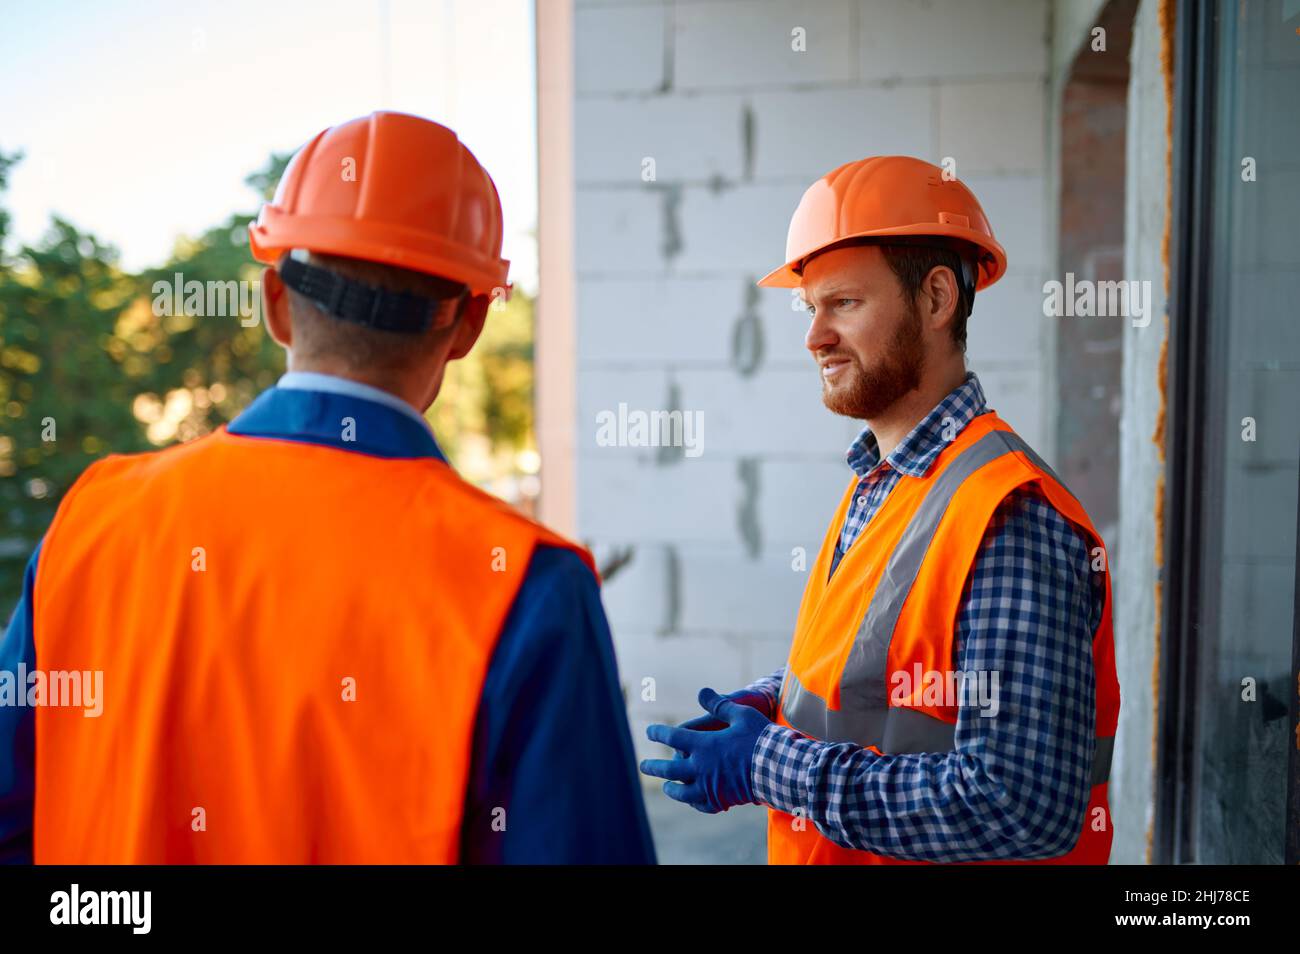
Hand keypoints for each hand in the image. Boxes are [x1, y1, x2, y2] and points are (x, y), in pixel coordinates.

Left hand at [640, 688, 770, 813]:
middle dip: (653, 767)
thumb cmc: (760, 738)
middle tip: (642, 766)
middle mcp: (701, 768)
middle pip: (669, 770)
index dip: (658, 733)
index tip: (649, 731)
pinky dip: (694, 801)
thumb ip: (719, 704)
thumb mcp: (740, 715)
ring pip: (682, 792)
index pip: (672, 738)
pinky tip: (692, 799)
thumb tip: (701, 691)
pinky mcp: (721, 800)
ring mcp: (709, 787)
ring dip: (672, 789)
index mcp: (703, 744)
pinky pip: (701, 804)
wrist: (778, 769)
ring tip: (666, 787)